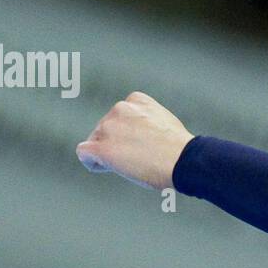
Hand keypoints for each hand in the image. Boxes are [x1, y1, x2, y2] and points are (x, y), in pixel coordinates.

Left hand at [76, 91, 193, 190]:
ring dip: (107, 154)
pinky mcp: (102, 148)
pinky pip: (84, 152)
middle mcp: (120, 109)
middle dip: (116, 144)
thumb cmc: (180, 149)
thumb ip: (146, 122)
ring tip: (130, 165)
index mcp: (136, 100)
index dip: (127, 133)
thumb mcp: (165, 123)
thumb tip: (139, 137)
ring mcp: (109, 128)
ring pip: (95, 141)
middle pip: (105, 129)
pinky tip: (107, 168)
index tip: (141, 145)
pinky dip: (93, 162)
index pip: (119, 115)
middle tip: (139, 159)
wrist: (182, 161)